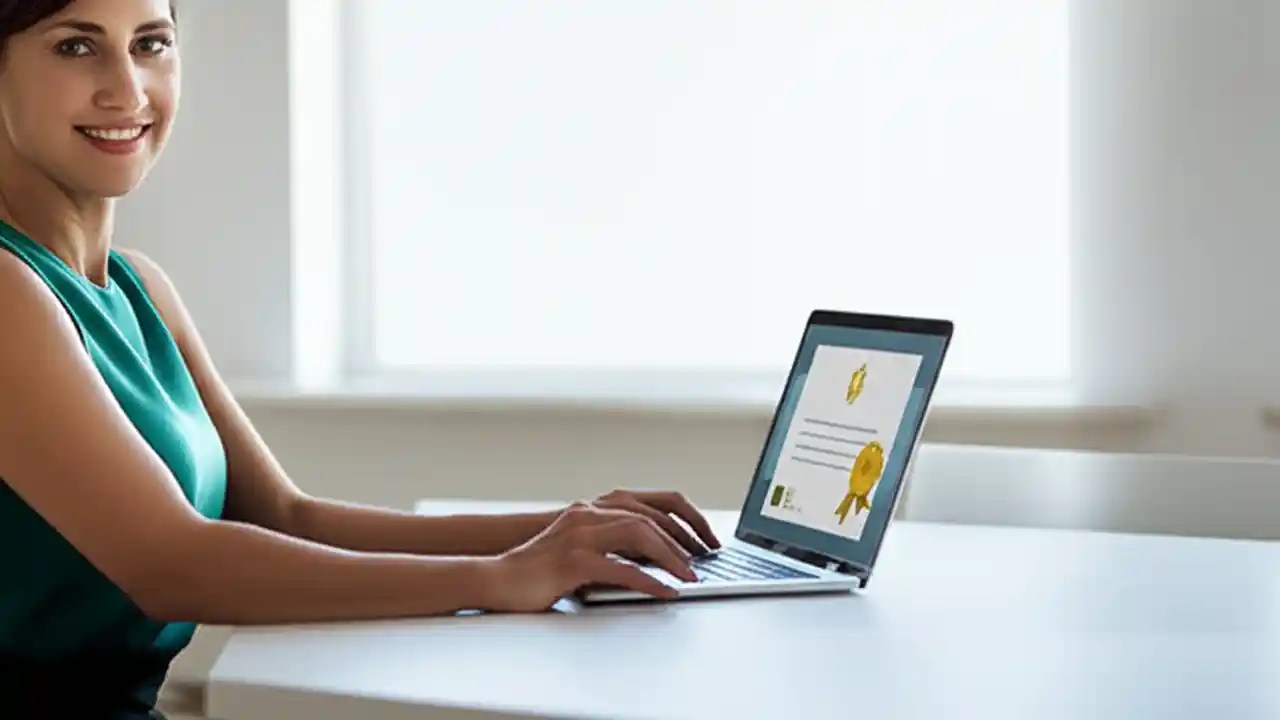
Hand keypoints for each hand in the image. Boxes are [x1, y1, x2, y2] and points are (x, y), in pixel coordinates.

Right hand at [487, 504, 698, 612]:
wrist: (498, 579)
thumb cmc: (538, 570)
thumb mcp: (578, 549)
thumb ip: (609, 546)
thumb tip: (653, 560)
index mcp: (591, 510)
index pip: (647, 507)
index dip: (679, 523)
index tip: (701, 542)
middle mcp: (587, 515)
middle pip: (647, 519)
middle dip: (681, 541)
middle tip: (702, 562)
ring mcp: (579, 536)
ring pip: (639, 536)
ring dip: (670, 559)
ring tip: (689, 577)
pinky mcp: (573, 561)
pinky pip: (622, 569)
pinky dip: (649, 581)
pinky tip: (664, 592)